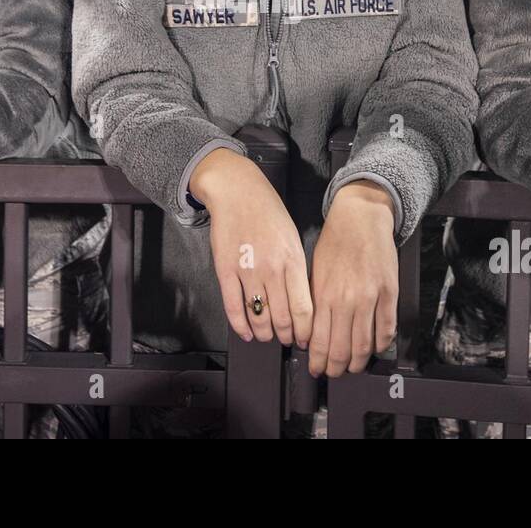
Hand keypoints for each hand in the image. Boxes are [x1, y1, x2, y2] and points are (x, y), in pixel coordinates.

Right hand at [191, 148, 312, 346]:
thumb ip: (297, 270)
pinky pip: (233, 307)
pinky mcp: (225, 270)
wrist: (237, 191)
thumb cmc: (268, 212)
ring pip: (258, 317)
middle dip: (286, 336)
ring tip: (267, 336)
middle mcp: (272, 269)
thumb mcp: (293, 238)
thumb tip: (302, 302)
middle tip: (287, 340)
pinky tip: (246, 333)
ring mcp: (247, 271)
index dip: (305, 331)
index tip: (305, 339)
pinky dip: (240, 326)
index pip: (304, 309)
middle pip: (282, 318)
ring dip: (264, 334)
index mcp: (293, 260)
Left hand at [308, 180, 398, 377]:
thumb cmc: (335, 241)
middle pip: (341, 349)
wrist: (360, 217)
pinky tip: (374, 348)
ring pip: (364, 345)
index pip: (319, 341)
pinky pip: (386, 329)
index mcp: (324, 295)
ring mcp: (370, 298)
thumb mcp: (314, 271)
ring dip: (357, 362)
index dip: (318, 361)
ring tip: (353, 367)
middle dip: (336, 368)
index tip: (316, 369)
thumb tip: (310, 332)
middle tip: (334, 372)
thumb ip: (313, 302)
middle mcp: (346, 300)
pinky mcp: (389, 293)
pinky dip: (380, 344)